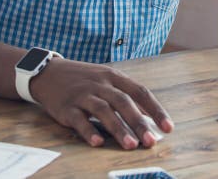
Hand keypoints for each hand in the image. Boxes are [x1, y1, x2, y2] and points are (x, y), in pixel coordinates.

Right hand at [29, 58, 173, 149]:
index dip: (155, 110)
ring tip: (130, 145)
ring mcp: (82, 94)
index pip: (140, 92)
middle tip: (150, 141)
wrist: (48, 72)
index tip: (168, 127)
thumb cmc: (84, 79)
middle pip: (123, 102)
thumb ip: (127, 96)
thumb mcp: (107, 80)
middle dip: (139, 123)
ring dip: (118, 128)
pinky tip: (97, 142)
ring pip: (103, 110)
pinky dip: (88, 130)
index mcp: (114, 76)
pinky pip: (78, 119)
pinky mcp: (66, 107)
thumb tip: (149, 118)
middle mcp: (100, 84)